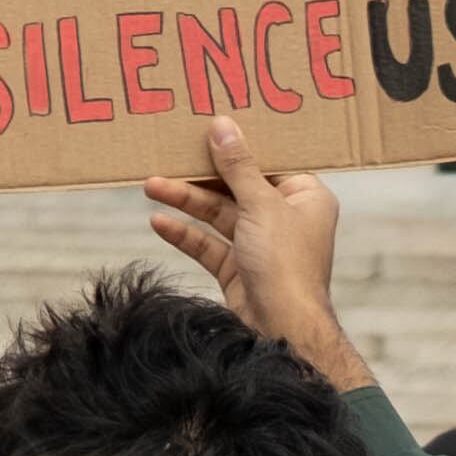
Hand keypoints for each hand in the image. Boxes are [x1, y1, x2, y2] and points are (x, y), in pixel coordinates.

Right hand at [144, 115, 369, 395]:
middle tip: (170, 156)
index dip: (241, 146)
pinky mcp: (239, 269)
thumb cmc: (286, 264)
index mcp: (305, 197)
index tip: (211, 127)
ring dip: (186, 201)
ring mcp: (260, 245)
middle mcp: (285, 218)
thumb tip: (223, 126)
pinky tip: (158, 223)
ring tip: (150, 186)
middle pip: (237, 187)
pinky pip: (208, 244)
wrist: (282, 329)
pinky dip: (185, 234)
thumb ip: (238, 166)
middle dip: (202, 176)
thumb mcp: (260, 205)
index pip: (270, 162)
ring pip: (218, 214)